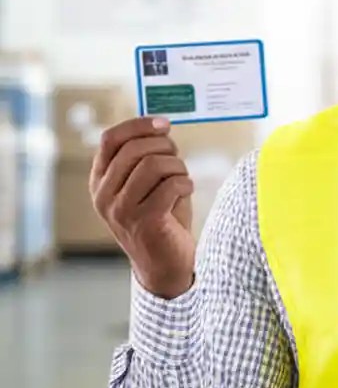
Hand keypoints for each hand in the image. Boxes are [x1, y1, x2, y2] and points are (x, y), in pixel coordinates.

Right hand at [90, 116, 195, 298]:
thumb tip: (160, 124)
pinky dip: (186, 183)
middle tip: (178, 162)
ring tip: (182, 180)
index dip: (138, 125)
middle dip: (166, 148)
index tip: (164, 124)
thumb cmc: (162, 217)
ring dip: (178, 167)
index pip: (110, 139)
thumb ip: (147, 156)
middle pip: (136, 149)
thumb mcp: (148, 183)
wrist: (166, 263)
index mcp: (100, 181)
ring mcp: (122, 210)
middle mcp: (104, 195)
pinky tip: (186, 191)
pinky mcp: (145, 222)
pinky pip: (171, 185)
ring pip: (154, 164)